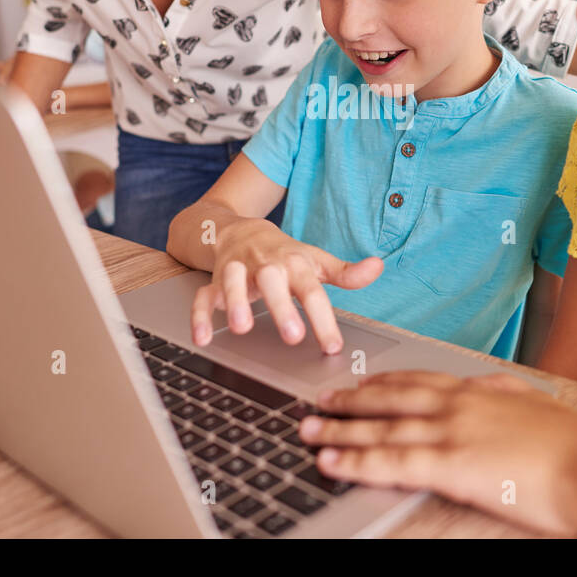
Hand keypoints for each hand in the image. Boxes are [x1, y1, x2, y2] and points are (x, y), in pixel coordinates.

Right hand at [191, 218, 382, 354]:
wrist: (242, 230)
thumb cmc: (285, 254)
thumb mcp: (315, 261)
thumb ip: (345, 273)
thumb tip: (378, 267)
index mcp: (294, 263)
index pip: (312, 290)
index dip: (323, 318)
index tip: (332, 346)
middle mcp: (266, 265)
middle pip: (273, 281)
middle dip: (281, 308)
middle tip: (293, 336)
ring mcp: (237, 271)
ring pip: (232, 281)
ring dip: (235, 303)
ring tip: (241, 328)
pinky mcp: (214, 281)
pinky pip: (202, 295)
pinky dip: (199, 315)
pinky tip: (202, 338)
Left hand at [300, 370, 576, 535]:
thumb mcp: (538, 406)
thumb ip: (509, 396)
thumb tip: (496, 391)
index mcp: (480, 390)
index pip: (420, 381)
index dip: (385, 382)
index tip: (360, 382)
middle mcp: (458, 404)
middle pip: (390, 398)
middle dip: (350, 400)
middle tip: (319, 401)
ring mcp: (450, 431)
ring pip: (380, 428)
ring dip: (339, 429)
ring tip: (308, 429)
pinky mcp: (448, 463)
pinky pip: (389, 462)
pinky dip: (354, 460)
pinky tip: (330, 461)